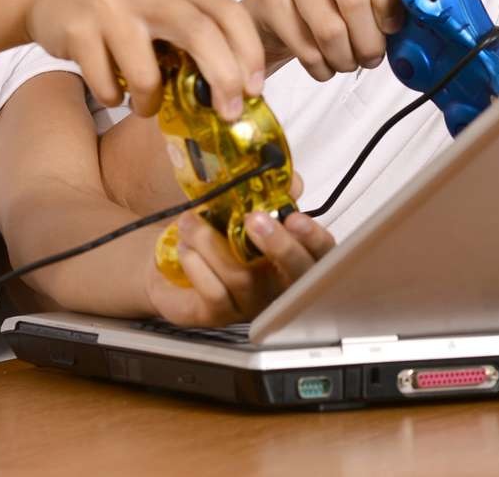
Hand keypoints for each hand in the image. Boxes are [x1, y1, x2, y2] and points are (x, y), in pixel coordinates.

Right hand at [24, 0, 263, 119]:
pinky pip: (106, 85)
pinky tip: (111, 91)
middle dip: (222, 79)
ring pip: (147, 74)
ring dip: (151, 103)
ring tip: (145, 105)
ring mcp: (111, 7)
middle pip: (200, 34)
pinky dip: (114, 100)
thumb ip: (196, 27)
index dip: (249, 52)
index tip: (255, 89)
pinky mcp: (77, 30)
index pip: (229, 12)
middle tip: (228, 113)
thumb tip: (236, 87)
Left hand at [143, 207, 335, 326]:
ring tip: (190, 221)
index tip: (294, 218)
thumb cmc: (219, 234)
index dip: (314, 240)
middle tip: (254, 219)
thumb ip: (275, 193)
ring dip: (211, 242)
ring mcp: (252, 304)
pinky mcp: (221, 316)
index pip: (323, 255)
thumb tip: (291, 182)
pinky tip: (185, 247)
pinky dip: (196, 263)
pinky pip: (215, 292)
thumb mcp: (246, 207)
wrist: (175, 264)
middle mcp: (279, 285)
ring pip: (243, 277)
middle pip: (295, 275)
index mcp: (292, 257)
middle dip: (279, 246)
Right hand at [244, 0, 401, 80]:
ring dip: (346, 57)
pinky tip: (326, 63)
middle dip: (369, 40)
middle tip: (372, 56)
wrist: (281, 8)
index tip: (393, 25)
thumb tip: (420, 16)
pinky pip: (304, 45)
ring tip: (350, 61)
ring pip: (329, 28)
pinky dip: (321, 65)